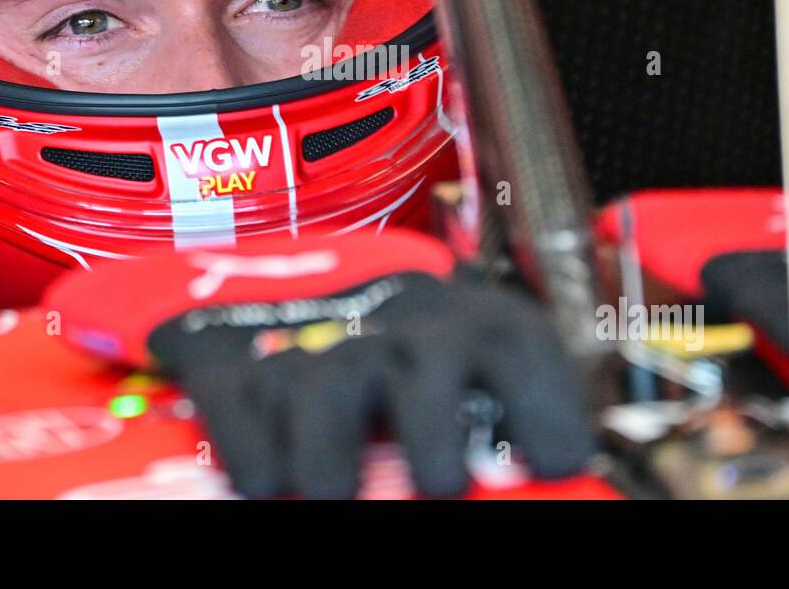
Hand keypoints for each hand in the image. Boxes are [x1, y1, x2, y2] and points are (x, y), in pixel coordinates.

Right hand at [149, 271, 594, 498]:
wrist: (292, 295)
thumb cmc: (411, 373)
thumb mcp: (471, 389)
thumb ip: (493, 440)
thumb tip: (526, 488)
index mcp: (475, 328)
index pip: (521, 351)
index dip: (543, 404)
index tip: (557, 460)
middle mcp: (398, 328)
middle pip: (422, 360)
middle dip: (432, 427)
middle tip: (440, 486)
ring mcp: (311, 341)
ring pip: (323, 384)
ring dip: (330, 450)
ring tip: (333, 493)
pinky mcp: (231, 362)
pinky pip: (238, 402)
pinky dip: (251, 449)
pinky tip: (267, 481)